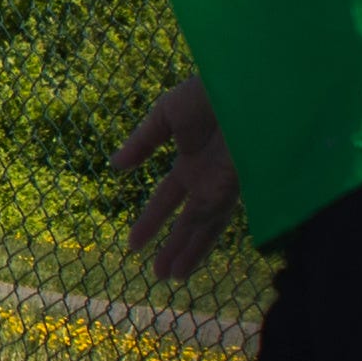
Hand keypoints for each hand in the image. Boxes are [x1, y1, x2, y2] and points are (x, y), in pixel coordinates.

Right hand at [113, 76, 241, 279]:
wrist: (246, 83)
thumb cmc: (208, 91)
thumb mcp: (166, 114)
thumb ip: (142, 142)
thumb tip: (115, 166)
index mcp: (192, 161)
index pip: (169, 199)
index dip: (151, 221)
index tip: (132, 245)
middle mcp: (209, 179)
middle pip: (191, 221)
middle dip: (175, 246)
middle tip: (158, 274)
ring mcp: (224, 185)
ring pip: (205, 228)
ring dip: (188, 253)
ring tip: (171, 278)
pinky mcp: (237, 186)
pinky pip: (218, 221)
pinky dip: (202, 243)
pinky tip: (188, 261)